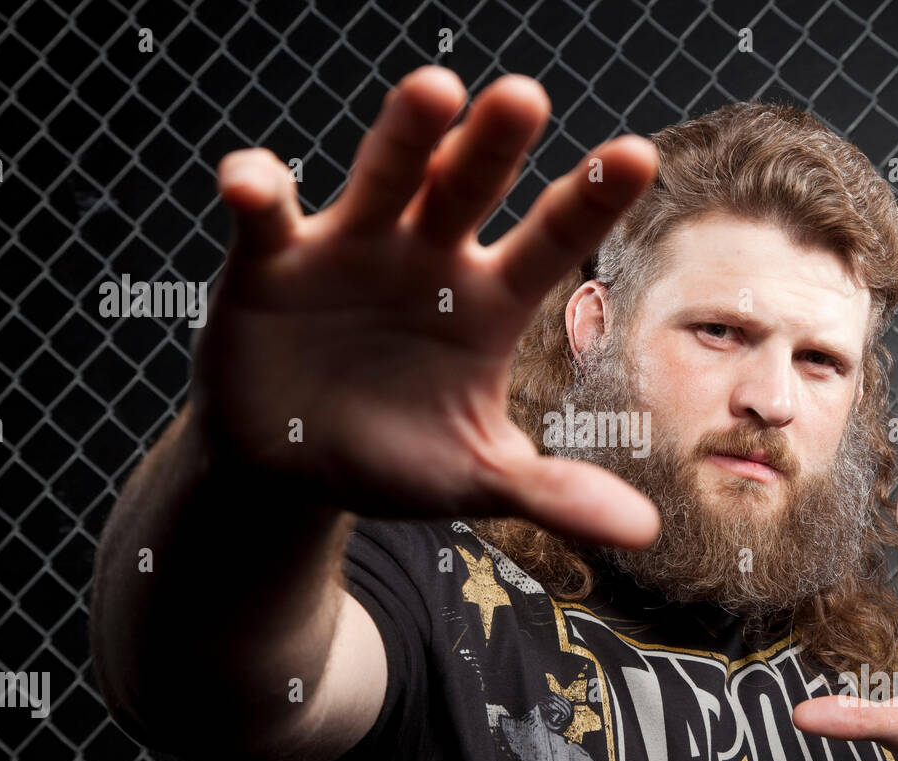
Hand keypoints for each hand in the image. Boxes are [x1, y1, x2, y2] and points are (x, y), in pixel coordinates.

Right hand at [189, 65, 660, 547]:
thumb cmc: (393, 458)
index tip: (638, 155)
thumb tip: (645, 532)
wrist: (292, 468)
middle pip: (466, 189)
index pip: (549, 243)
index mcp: (487, 304)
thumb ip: (550, 493)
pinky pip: (266, 218)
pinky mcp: (271, 264)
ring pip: (381, 179)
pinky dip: (256, 194)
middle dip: (491, 147)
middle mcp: (426, 259)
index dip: (588, 200)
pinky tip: (252, 185)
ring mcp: (350, 250)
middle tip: (525, 99)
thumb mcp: (473, 478)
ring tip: (434, 90)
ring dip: (405, 138)